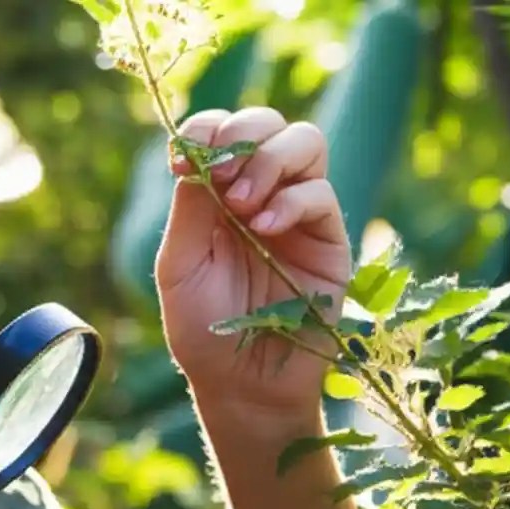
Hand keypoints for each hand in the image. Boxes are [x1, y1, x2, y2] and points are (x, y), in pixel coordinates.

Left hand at [156, 108, 349, 416]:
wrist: (241, 384)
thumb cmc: (203, 330)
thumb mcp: (180, 265)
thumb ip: (190, 208)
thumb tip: (195, 154)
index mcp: (219, 194)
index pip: (220, 132)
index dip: (205, 128)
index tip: (180, 158)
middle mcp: (262, 193)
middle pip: (267, 122)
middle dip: (241, 136)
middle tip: (219, 177)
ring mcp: (298, 213)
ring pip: (305, 143)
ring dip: (269, 160)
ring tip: (242, 206)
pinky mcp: (329, 239)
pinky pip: (322, 194)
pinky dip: (291, 200)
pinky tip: (264, 228)